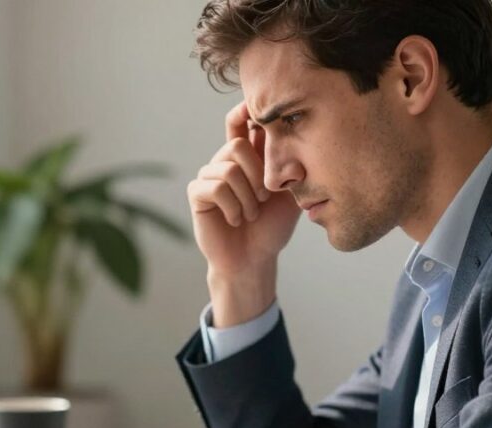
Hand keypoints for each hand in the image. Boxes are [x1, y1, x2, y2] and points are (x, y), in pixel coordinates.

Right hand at [187, 101, 301, 325]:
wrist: (254, 258)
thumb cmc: (272, 226)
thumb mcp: (291, 191)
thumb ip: (290, 162)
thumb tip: (294, 132)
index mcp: (248, 156)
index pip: (241, 121)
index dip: (245, 109)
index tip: (255, 105)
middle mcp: (225, 161)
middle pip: (237, 144)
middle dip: (258, 174)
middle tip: (265, 198)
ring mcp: (209, 176)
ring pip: (228, 169)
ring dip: (247, 198)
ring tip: (251, 214)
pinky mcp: (197, 194)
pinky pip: (215, 188)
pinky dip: (232, 207)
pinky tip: (235, 220)